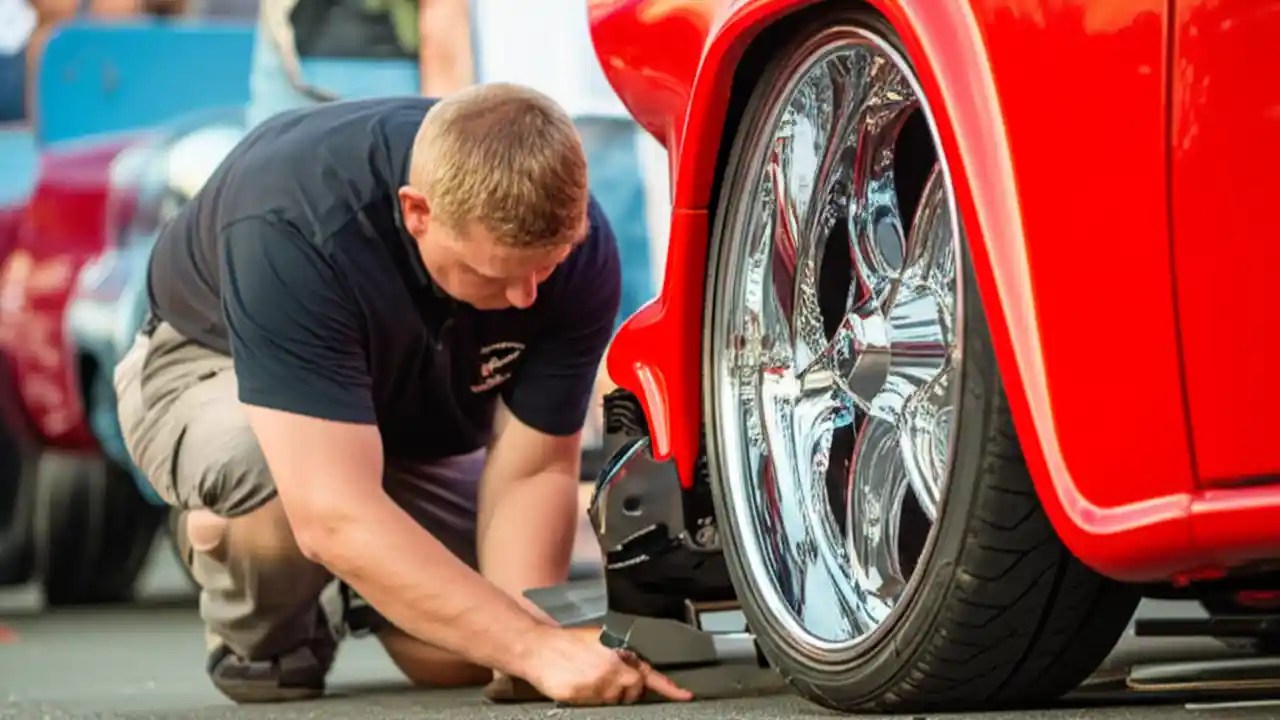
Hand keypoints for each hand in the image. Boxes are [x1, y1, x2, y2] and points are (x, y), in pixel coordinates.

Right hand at [518, 627, 692, 705]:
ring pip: (613, 701)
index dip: (670, 688)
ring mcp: (595, 687)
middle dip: (627, 689)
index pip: (650, 676)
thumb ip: (620, 655)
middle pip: (632, 692)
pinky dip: (590, 699)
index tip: (685, 695)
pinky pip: (594, 706)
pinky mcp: (581, 698)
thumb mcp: (599, 639)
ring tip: (589, 677)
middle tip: (609, 677)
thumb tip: (635, 668)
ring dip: (606, 694)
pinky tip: (579, 684)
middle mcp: (610, 673)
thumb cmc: (566, 643)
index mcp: (618, 656)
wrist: (537, 648)